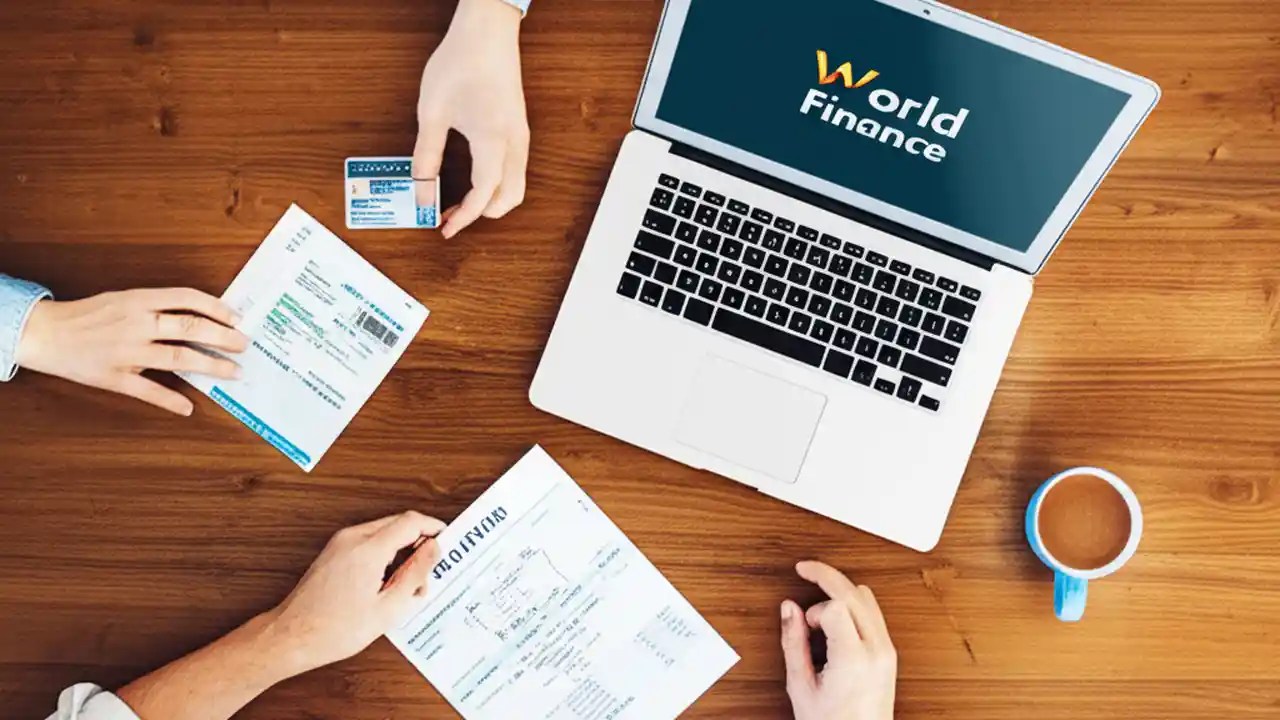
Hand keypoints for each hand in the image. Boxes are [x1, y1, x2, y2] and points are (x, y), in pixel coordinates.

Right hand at [15, 288, 247, 415]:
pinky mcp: (115, 377)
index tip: (237, 317)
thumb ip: (157, 307)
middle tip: (244, 344)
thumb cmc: (89, 315)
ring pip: (178, 359)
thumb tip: (197, 316)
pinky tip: (188, 407)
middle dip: (223, 337)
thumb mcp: (124, 300)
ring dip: (211, 366)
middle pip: (190, 328)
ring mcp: (127, 351)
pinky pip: (149, 391)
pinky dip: (171, 400)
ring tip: (233, 372)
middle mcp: (136, 324)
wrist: (46, 333)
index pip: (187, 298)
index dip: (216, 307)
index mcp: (139, 301)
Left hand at [264, 511, 444, 675]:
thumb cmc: (333, 629)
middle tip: (428, 573)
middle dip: (419, 544)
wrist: (291, 636)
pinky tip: (386, 585)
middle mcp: (352, 538)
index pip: (411, 521)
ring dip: (402, 551)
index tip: (446, 542)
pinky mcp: (334, 551)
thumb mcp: (388, 608)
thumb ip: (416, 574)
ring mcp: (340, 543)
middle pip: (398, 524)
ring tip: (406, 587)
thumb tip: (433, 550)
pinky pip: (369, 542)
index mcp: (368, 549)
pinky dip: (385, 555)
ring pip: (384, 533)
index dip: (434, 528)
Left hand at [413, 0, 528, 238]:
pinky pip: (517, 170)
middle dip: (481, 214)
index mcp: (493, 142)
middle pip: (509, 199)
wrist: (487, 32)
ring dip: (492, 200)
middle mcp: (514, 144)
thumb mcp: (432, 112)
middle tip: (450, 215)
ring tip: (461, 201)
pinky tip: (475, 178)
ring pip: (517, 187)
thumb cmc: (460, 63)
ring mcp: (521, 137)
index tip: (444, 228)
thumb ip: (426, 156)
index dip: (464, 218)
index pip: (483, 196)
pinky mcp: (519, 129)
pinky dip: (499, 184)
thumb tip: (421, 189)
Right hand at [780, 561, 896, 719]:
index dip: (813, 610)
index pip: (835, 606)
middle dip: (826, 577)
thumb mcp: (801, 686)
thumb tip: (789, 608)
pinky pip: (874, 613)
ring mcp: (887, 650)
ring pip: (867, 597)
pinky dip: (853, 606)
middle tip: (805, 568)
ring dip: (842, 593)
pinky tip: (836, 617)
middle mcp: (876, 650)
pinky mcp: (890, 653)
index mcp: (853, 659)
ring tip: (819, 609)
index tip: (803, 624)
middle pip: (854, 591)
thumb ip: (793, 642)